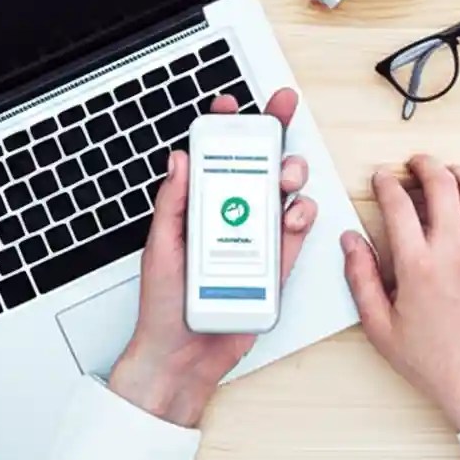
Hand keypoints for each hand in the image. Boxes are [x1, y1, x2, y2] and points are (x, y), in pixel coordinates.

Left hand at [109, 89, 317, 427]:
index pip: (217, 159)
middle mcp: (231, 218)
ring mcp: (257, 240)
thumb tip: (179, 160)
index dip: (228, 128)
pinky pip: (295, 234)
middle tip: (276, 123)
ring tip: (284, 178)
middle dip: (273, 138)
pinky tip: (294, 214)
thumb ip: (172, 203)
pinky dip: (300, 218)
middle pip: (259, 167)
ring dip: (290, 176)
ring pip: (283, 194)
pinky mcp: (276, 266)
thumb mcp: (159, 247)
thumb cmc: (163, 306)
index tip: (232, 103)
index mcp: (200, 208)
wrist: (181, 356)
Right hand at [341, 155, 459, 431]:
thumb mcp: (379, 325)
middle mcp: (453, 250)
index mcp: (419, 265)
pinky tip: (456, 202)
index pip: (399, 204)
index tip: (379, 178)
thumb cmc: (430, 358)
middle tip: (410, 164)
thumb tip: (350, 242)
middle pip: (443, 182)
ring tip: (438, 172)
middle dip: (423, 164)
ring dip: (455, 171)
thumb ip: (361, 277)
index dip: (385, 183)